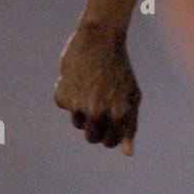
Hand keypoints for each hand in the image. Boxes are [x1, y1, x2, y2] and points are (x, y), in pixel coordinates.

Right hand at [53, 23, 140, 153]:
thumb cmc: (120, 69)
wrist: (99, 40)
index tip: (110, 126)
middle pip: (91, 138)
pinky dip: (70, 96)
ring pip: (78, 124)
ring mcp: (78, 106)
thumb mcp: (132, 97)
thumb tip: (128, 153)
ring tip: (92, 90)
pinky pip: (66, 107)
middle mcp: (97, 112)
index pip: (110, 142)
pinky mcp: (62, 97)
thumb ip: (130, 126)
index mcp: (118, 114)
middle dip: (95, 128)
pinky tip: (79, 79)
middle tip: (100, 107)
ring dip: (83, 112)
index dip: (110, 136)